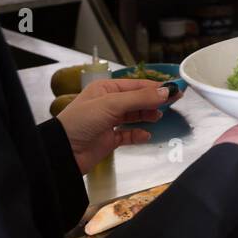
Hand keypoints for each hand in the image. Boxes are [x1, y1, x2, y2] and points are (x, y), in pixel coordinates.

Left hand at [56, 78, 172, 174]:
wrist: (63, 152)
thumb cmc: (82, 122)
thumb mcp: (112, 104)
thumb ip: (141, 98)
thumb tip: (167, 92)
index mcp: (105, 89)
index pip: (135, 85)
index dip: (155, 87)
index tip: (175, 89)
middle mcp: (107, 104)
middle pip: (136, 100)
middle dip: (153, 100)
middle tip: (173, 102)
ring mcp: (108, 122)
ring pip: (134, 116)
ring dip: (147, 115)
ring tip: (158, 117)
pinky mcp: (109, 140)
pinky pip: (128, 135)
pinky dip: (138, 134)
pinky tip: (146, 135)